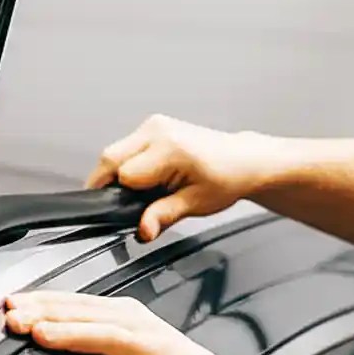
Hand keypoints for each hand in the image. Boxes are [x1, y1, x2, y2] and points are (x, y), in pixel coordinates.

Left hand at [4, 291, 263, 354]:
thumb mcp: (130, 346)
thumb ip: (94, 335)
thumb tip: (45, 329)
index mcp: (126, 315)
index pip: (77, 302)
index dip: (42, 300)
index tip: (10, 303)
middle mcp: (139, 327)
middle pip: (87, 315)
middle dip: (47, 313)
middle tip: (14, 316)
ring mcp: (155, 354)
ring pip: (109, 340)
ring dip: (73, 336)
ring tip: (41, 337)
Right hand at [86, 114, 272, 240]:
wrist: (243, 160)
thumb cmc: (227, 178)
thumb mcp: (195, 204)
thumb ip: (163, 216)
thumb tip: (143, 229)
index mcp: (170, 149)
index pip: (124, 176)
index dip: (127, 198)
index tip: (137, 209)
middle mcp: (158, 131)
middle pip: (109, 158)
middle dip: (112, 183)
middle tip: (131, 202)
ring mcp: (154, 125)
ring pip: (114, 152)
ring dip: (119, 173)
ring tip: (147, 187)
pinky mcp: (152, 125)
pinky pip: (125, 147)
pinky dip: (128, 163)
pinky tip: (148, 175)